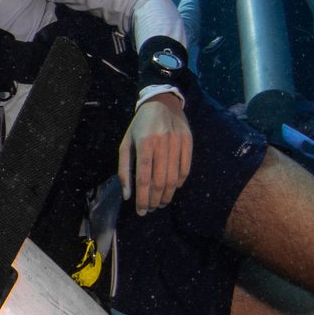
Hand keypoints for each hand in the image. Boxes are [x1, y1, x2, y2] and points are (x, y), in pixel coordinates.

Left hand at [118, 93, 192, 215]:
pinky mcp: (189, 142)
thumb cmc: (139, 126)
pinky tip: (172, 189)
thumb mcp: (126, 144)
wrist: (162, 103)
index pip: (143, 177)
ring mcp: (178, 143)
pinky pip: (185, 169)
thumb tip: (128, 195)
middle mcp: (162, 143)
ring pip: (174, 178)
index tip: (140, 211)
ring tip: (160, 203)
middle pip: (160, 181)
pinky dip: (179, 183)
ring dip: (167, 195)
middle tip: (151, 209)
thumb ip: (124, 169)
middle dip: (155, 199)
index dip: (142, 197)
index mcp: (144, 143)